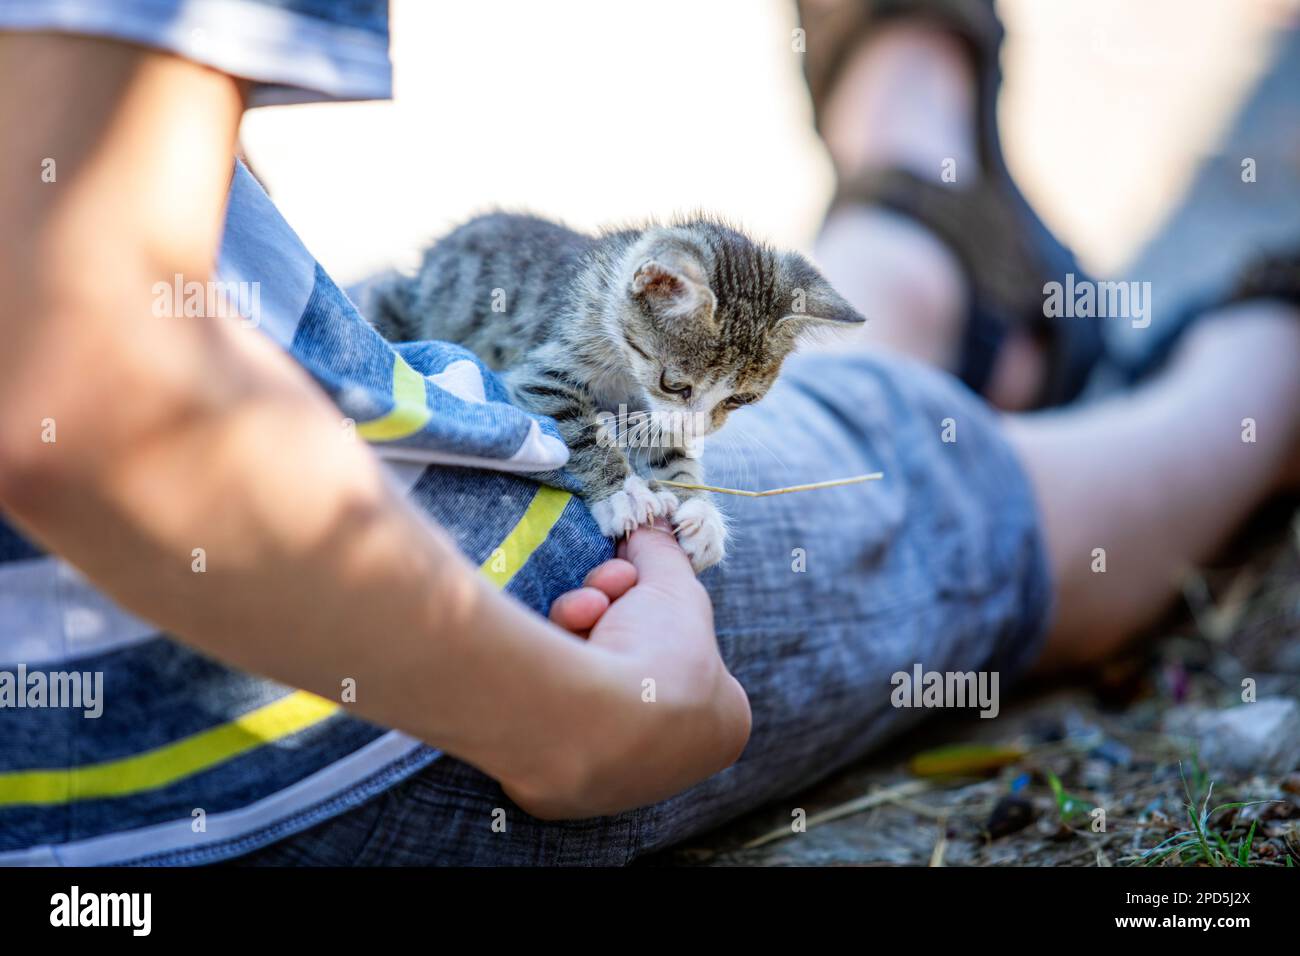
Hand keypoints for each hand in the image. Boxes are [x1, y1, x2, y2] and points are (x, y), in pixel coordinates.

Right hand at [507, 520, 751, 818]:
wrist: (595, 722)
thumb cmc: (658, 655)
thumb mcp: (672, 584)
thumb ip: (663, 551)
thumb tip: (652, 522)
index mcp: (722, 725)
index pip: (688, 651)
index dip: (659, 605)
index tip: (636, 578)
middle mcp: (675, 757)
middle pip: (638, 653)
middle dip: (618, 607)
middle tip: (610, 588)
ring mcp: (616, 771)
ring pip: (597, 668)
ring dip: (587, 622)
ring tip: (584, 612)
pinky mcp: (559, 776)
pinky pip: (562, 697)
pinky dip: (560, 658)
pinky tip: (561, 639)